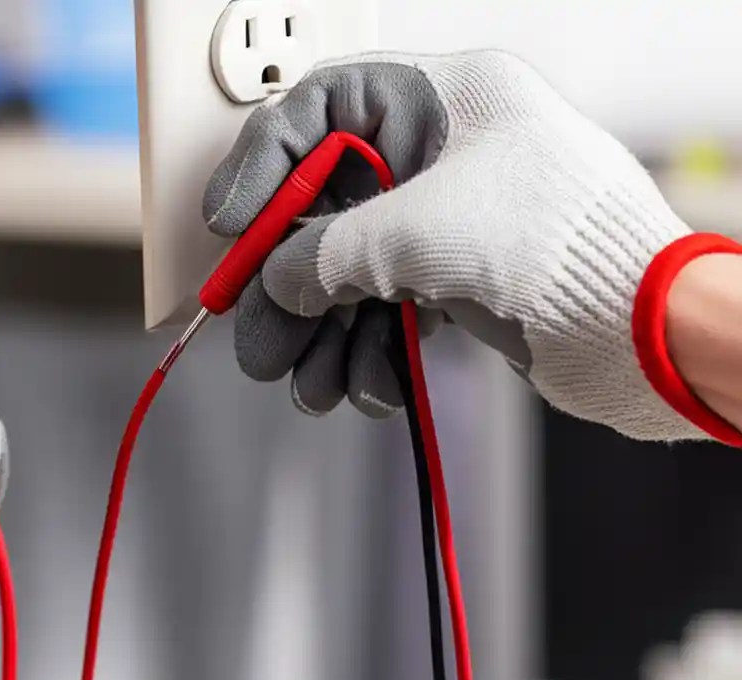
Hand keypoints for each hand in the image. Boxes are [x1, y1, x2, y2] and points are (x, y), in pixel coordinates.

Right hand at [204, 49, 716, 441]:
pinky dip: (371, 350)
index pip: (317, 112)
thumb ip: (324, 253)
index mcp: (439, 100)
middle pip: (325, 210)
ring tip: (308, 387)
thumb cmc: (556, 243)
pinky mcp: (462, 275)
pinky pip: (391, 306)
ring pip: (354, 271)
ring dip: (324, 336)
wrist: (644, 327)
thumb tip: (278, 283)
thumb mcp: (413, 233)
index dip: (260, 169)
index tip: (227, 227)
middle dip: (287, 287)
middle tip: (257, 338)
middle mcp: (442, 152)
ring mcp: (451, 216)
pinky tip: (366, 387)